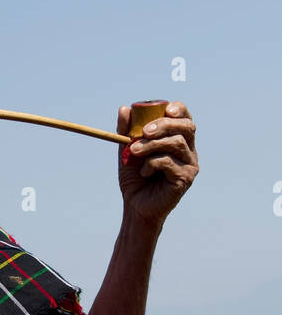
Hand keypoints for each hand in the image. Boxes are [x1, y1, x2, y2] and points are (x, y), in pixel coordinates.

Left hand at [117, 100, 197, 226]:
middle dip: (165, 125)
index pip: (185, 118)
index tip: (166, 109)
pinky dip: (152, 163)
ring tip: (134, 152)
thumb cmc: (135, 177)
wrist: (135, 205)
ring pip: (177, 143)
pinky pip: (170, 162)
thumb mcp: (128, 150)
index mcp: (179, 139)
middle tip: (145, 131)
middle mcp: (189, 150)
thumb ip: (127, 131)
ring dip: (152, 145)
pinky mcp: (185, 178)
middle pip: (186, 127)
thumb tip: (124, 109)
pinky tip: (144, 172)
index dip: (179, 109)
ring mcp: (190, 164)